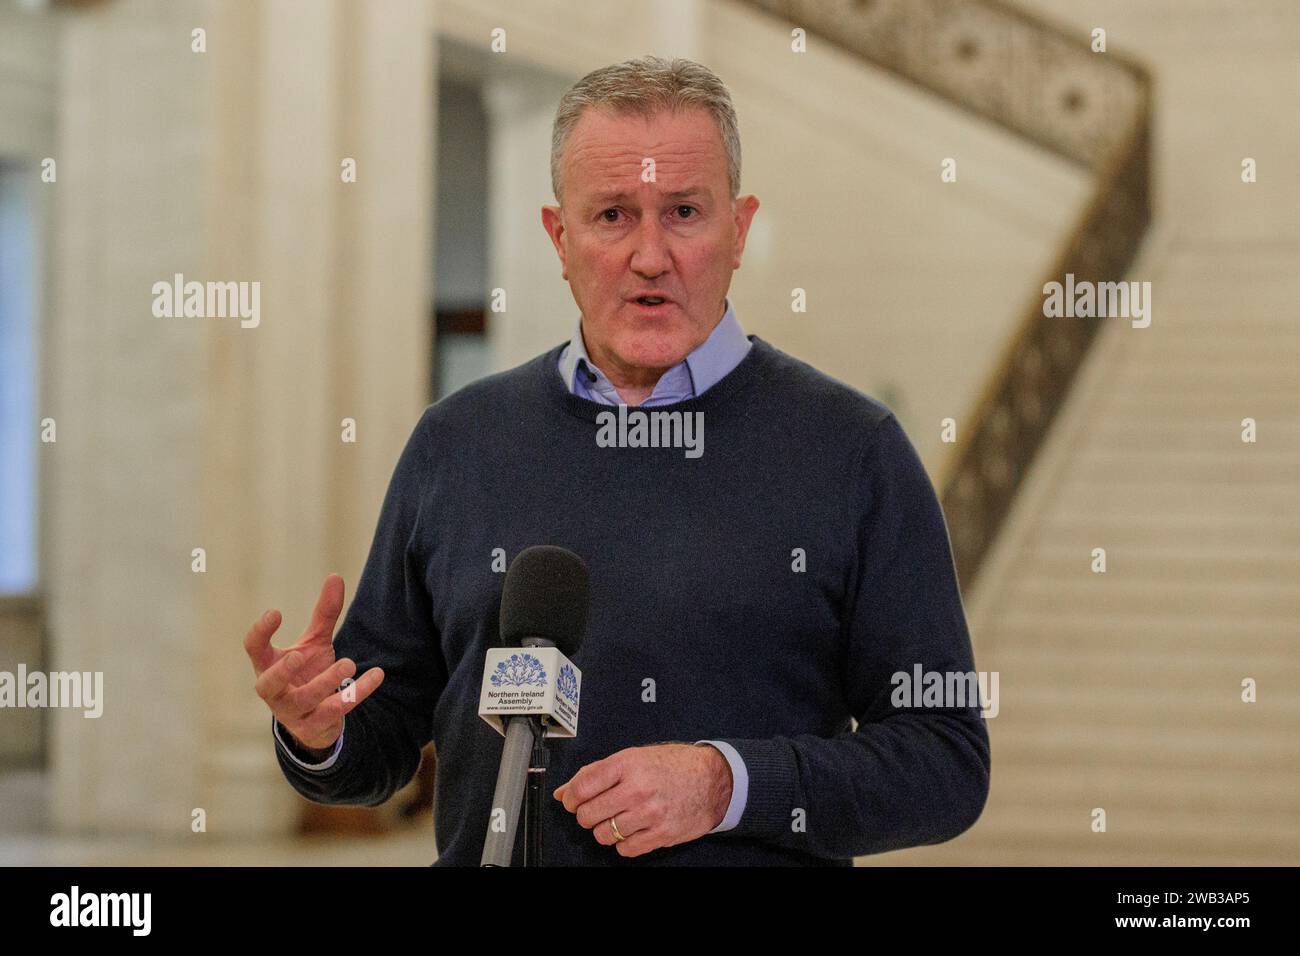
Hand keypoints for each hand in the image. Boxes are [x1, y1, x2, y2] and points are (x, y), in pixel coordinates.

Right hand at [244, 574, 384, 751]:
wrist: (316, 718)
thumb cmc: (307, 672)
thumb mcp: (314, 643)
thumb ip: (323, 614)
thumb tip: (336, 576)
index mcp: (268, 665)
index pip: (253, 649)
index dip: (260, 632)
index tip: (275, 612)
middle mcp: (274, 691)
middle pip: (266, 685)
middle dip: (282, 672)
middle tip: (299, 655)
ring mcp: (292, 712)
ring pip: (304, 700)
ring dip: (326, 682)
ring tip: (349, 663)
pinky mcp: (314, 726)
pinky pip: (335, 711)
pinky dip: (356, 693)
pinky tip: (376, 675)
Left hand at [553, 743, 731, 857]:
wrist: (713, 780)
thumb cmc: (675, 765)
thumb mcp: (636, 757)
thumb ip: (598, 773)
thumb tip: (565, 792)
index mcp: (628, 764)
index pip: (583, 786)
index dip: (571, 797)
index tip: (572, 801)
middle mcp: (638, 788)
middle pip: (589, 814)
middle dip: (586, 815)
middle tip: (595, 810)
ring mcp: (650, 813)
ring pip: (604, 835)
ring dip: (605, 830)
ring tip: (616, 819)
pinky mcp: (661, 834)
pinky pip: (626, 849)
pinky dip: (623, 844)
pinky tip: (632, 830)